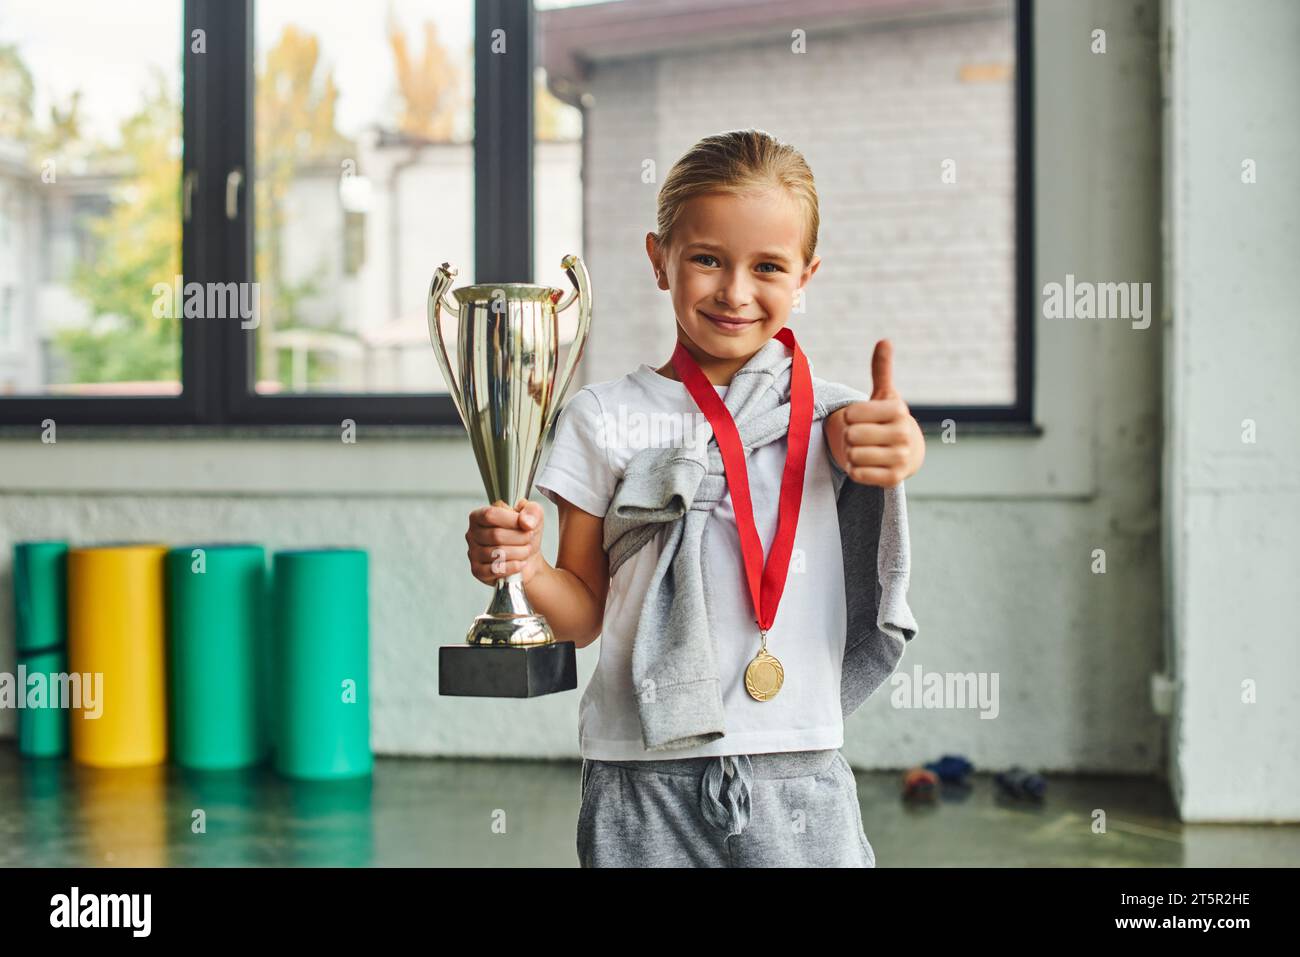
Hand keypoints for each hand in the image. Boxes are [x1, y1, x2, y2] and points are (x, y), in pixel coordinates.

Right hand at [466, 498, 545, 585]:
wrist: (529, 557)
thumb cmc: (525, 533)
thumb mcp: (534, 515)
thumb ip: (532, 511)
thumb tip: (525, 522)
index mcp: (480, 515)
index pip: (490, 515)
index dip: (511, 520)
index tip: (526, 525)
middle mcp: (473, 534)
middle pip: (495, 535)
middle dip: (520, 538)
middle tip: (528, 539)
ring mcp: (473, 553)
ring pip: (497, 554)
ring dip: (519, 553)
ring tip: (525, 550)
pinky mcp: (478, 571)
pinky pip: (495, 570)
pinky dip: (512, 567)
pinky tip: (520, 563)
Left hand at [839, 340, 924, 487]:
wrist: (909, 453)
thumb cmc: (889, 420)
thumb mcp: (885, 395)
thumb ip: (881, 370)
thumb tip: (884, 340)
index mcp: (898, 410)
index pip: (851, 414)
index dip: (847, 417)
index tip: (857, 418)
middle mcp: (903, 434)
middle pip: (850, 435)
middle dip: (848, 436)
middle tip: (860, 436)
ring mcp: (901, 458)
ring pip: (853, 455)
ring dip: (851, 453)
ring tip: (863, 449)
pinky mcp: (894, 479)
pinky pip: (858, 474)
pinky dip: (855, 469)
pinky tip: (866, 463)